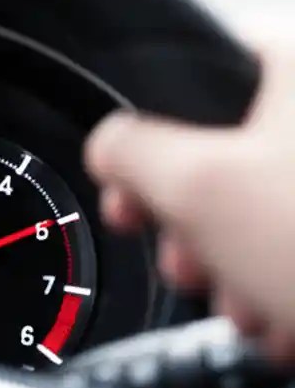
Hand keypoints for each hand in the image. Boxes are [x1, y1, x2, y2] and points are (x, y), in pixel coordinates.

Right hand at [85, 42, 294, 360]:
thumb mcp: (196, 185)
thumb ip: (127, 150)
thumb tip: (110, 146)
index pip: (190, 71)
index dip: (145, 139)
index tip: (134, 194)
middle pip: (234, 147)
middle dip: (198, 223)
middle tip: (190, 259)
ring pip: (279, 198)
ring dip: (243, 262)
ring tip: (249, 306)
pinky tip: (290, 316)